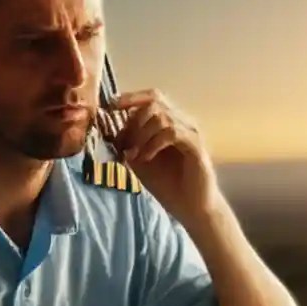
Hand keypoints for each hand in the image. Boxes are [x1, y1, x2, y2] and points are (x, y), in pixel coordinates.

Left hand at [111, 89, 220, 221]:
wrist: (190, 208)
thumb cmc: (168, 185)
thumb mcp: (139, 161)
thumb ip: (128, 143)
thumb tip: (110, 129)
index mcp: (170, 122)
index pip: (151, 97)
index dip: (130, 98)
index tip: (110, 106)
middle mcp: (182, 122)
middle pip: (155, 101)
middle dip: (133, 119)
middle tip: (123, 142)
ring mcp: (191, 133)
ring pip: (162, 116)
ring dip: (141, 134)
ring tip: (133, 155)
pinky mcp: (196, 146)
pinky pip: (172, 132)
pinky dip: (153, 143)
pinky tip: (146, 158)